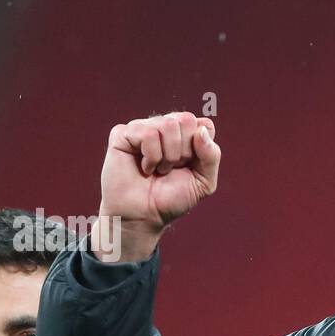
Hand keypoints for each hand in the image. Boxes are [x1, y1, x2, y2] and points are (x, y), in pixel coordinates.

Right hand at [93, 112, 220, 261]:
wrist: (144, 216)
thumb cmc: (171, 199)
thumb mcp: (204, 182)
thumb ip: (211, 156)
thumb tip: (201, 130)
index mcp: (185, 135)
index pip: (204, 125)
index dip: (201, 148)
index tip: (190, 166)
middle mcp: (164, 127)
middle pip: (187, 120)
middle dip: (184, 151)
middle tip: (172, 168)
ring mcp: (142, 127)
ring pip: (167, 125)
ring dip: (168, 156)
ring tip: (159, 170)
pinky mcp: (123, 133)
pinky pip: (147, 133)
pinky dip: (151, 156)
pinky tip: (145, 168)